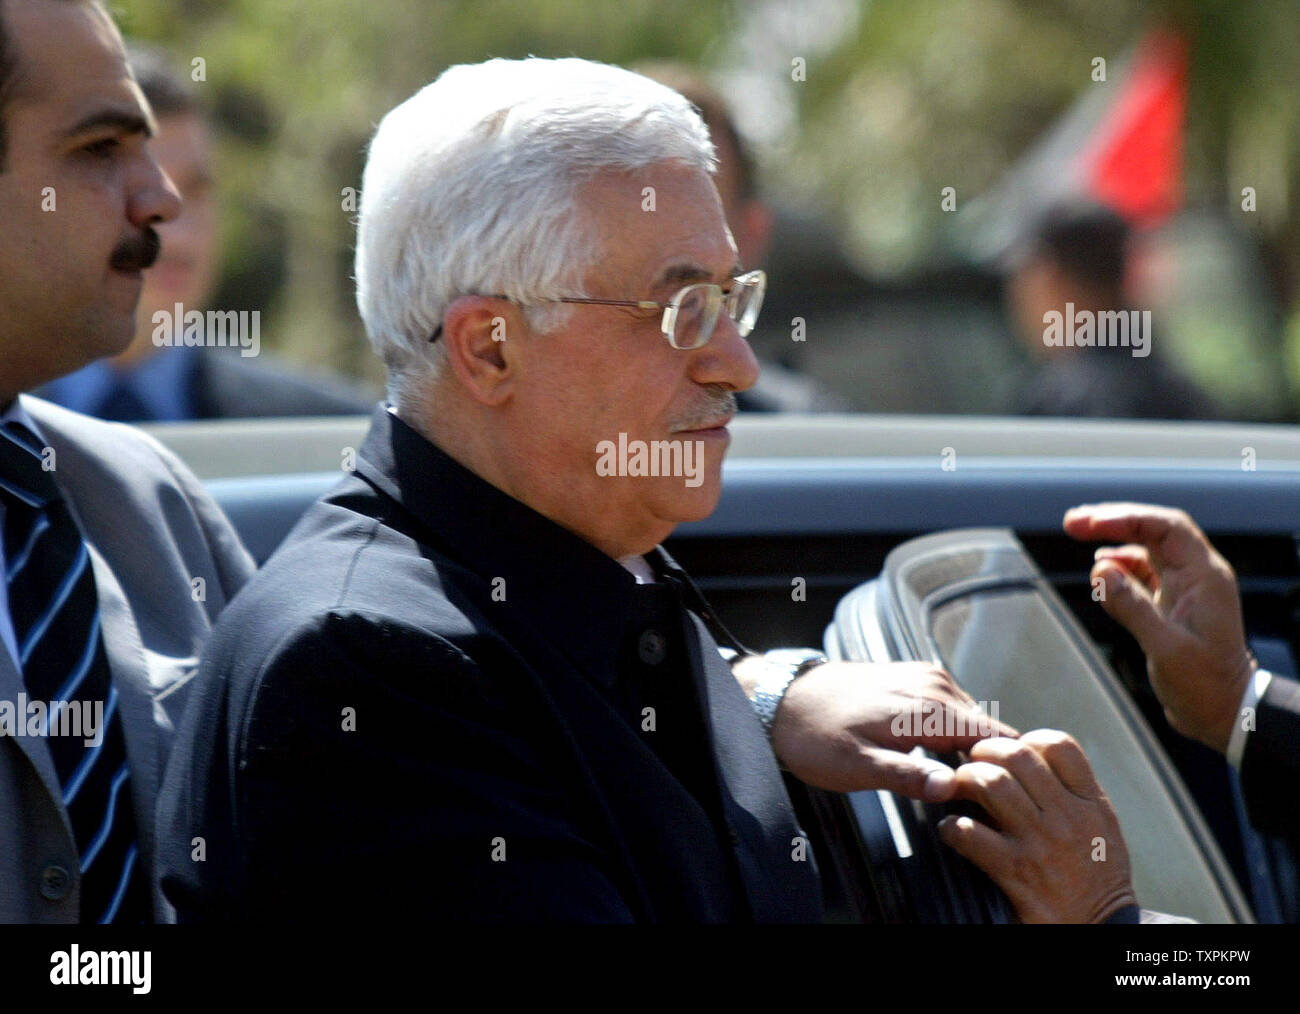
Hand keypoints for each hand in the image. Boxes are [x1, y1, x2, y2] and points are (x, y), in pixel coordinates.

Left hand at [736, 658, 1017, 798]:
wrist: (782, 699)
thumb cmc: (814, 736)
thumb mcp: (856, 766)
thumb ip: (906, 776)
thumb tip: (952, 788)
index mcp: (928, 708)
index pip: (997, 737)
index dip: (1011, 770)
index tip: (1012, 800)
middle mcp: (935, 686)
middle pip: (990, 729)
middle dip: (993, 763)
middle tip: (985, 802)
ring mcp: (926, 678)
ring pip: (973, 718)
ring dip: (974, 748)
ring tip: (964, 784)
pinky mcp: (915, 679)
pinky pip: (953, 707)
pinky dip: (955, 732)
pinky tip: (941, 758)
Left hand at [939, 730, 1136, 922]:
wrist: (1101, 931)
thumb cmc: (1096, 876)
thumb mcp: (1100, 826)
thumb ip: (1072, 791)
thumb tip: (1032, 755)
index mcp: (1090, 802)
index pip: (1058, 744)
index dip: (1026, 739)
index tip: (1011, 751)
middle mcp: (1067, 817)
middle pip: (1016, 755)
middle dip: (984, 752)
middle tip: (973, 763)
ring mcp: (1040, 843)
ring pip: (991, 784)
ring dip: (964, 780)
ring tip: (959, 789)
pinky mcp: (1015, 872)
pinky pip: (969, 833)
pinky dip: (951, 826)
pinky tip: (953, 830)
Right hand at [1063, 502, 1254, 753]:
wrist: (1224, 714)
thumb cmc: (1204, 686)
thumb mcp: (1166, 648)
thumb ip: (1132, 607)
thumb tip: (1099, 570)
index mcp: (1205, 577)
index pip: (1166, 527)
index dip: (1126, 518)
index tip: (1089, 523)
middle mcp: (1196, 575)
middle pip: (1153, 530)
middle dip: (1113, 520)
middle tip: (1073, 522)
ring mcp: (1184, 588)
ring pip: (1146, 547)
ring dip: (1113, 538)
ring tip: (1078, 533)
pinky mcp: (1171, 603)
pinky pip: (1143, 571)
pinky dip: (1119, 564)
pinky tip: (1099, 568)